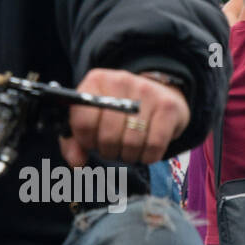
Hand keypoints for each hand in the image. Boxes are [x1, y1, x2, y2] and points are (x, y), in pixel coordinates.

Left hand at [62, 68, 188, 167]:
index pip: (83, 120)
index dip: (86, 141)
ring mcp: (147, 92)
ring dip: (129, 156)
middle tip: (113, 149)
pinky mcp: (168, 107)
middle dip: (109, 151)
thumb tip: (76, 163)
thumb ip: (77, 140)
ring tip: (128, 151)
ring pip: (132, 143)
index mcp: (96, 81)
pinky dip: (148, 157)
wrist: (162, 93)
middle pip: (108, 135)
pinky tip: (145, 152)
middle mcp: (120, 81)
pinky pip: (154, 145)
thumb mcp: (95, 117)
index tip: (92, 143)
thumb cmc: (122, 110)